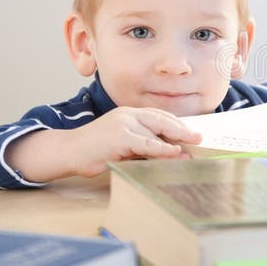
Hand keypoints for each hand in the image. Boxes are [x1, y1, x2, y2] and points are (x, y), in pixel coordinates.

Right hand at [6, 107, 201, 180]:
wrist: (67, 151)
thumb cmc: (94, 150)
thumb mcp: (122, 143)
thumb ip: (142, 144)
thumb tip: (168, 152)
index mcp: (129, 113)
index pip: (159, 115)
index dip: (177, 123)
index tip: (191, 131)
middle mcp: (128, 115)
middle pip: (162, 119)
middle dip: (183, 129)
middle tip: (199, 137)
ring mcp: (123, 124)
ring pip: (156, 132)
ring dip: (176, 141)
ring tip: (191, 149)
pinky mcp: (119, 138)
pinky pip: (146, 144)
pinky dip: (162, 149)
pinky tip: (174, 152)